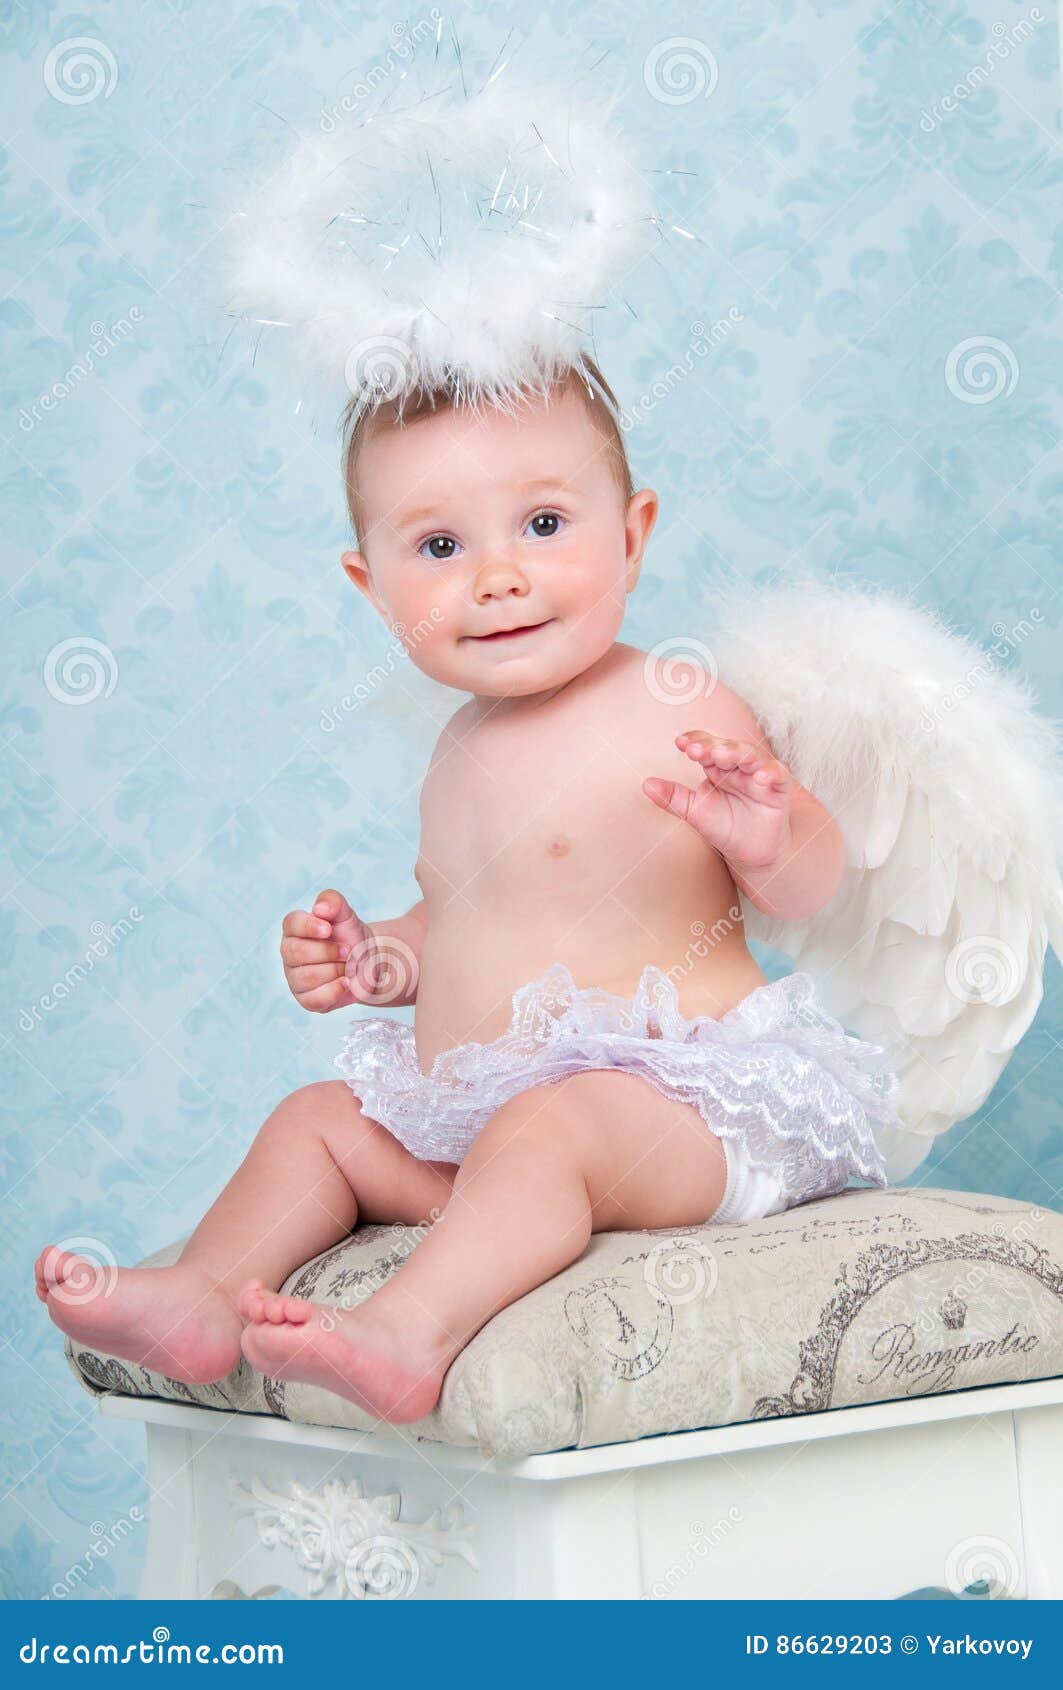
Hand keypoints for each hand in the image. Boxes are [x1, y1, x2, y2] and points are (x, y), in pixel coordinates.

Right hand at [279, 888, 382, 1011]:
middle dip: (327, 951)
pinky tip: (346, 982)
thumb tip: (319, 908)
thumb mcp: (346, 914)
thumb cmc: (351, 936)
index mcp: (295, 929)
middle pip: (295, 953)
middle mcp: (289, 953)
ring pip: (306, 977)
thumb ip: (333, 902)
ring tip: (346, 965)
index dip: (309, 927)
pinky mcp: (306, 999)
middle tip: (347, 950)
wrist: (369, 963)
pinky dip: (335, 990)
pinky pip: (314, 999)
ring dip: (335, 970)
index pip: (291, 924)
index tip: (329, 929)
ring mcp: (295, 978)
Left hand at [643, 731, 793, 870]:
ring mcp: (759, 774)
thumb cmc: (725, 827)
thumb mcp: (695, 812)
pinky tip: (761, 777)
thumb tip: (645, 784)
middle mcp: (738, 766)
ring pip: (751, 756)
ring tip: (723, 755)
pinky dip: (770, 773)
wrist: (751, 854)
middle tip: (697, 750)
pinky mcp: (779, 788)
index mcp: (717, 767)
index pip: (706, 746)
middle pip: (727, 747)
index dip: (696, 741)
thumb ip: (673, 798)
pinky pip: (778, 775)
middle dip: (713, 746)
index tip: (680, 743)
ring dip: (738, 753)